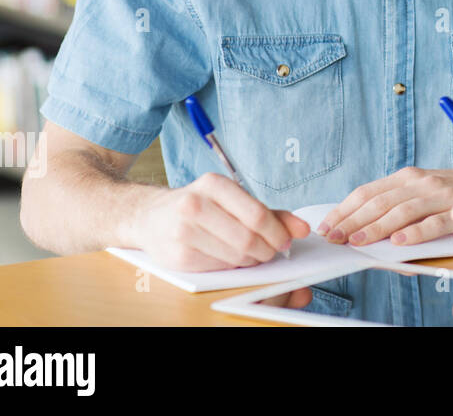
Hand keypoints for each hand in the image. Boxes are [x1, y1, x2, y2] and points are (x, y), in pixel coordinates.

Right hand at [130, 172, 309, 271]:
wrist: (151, 217)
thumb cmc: (200, 207)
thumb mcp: (233, 200)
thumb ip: (270, 213)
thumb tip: (302, 228)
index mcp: (214, 184)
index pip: (257, 214)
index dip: (278, 233)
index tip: (286, 240)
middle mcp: (195, 204)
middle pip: (248, 238)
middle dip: (267, 250)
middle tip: (272, 252)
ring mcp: (184, 231)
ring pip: (235, 256)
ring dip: (252, 260)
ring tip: (253, 255)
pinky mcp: (178, 256)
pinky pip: (219, 267)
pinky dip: (232, 267)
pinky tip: (231, 259)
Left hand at [318, 165, 452, 245]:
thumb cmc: (445, 193)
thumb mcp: (416, 189)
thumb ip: (391, 202)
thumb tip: (355, 225)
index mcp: (405, 177)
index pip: (367, 192)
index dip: (344, 210)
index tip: (327, 226)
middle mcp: (419, 182)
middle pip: (380, 202)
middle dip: (353, 221)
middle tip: (334, 238)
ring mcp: (439, 195)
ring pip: (402, 211)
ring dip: (377, 228)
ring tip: (358, 241)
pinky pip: (434, 223)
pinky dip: (416, 232)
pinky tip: (399, 242)